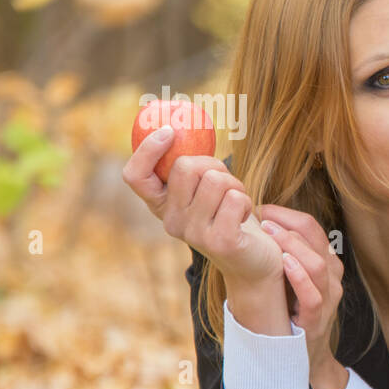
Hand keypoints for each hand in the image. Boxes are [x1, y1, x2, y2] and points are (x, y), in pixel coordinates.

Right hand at [122, 129, 283, 287]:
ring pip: (214, 179)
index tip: (168, 131)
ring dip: (234, 184)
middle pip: (185, 167)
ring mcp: (193, 233)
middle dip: (213, 165)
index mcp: (161, 206)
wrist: (254, 261)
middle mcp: (171, 222)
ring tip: (236, 202)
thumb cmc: (230, 217)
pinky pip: (234, 197)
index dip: (146, 150)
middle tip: (225, 183)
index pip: (135, 176)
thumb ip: (191, 169)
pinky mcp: (220, 241)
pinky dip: (245, 200)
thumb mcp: (205, 191)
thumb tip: (180, 126)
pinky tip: (243, 217)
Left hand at [256, 204, 344, 376]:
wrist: (301, 355)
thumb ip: (285, 254)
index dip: (288, 215)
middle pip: (317, 239)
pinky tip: (284, 264)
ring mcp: (328, 299)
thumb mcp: (292, 278)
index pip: (313, 228)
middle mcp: (331, 277)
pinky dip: (299, 277)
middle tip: (262, 218)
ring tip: (269, 234)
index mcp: (326, 263)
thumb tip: (256, 224)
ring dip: (291, 245)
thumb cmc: (291, 312)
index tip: (262, 210)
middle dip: (288, 224)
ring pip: (318, 264)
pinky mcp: (317, 321)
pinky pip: (313, 296)